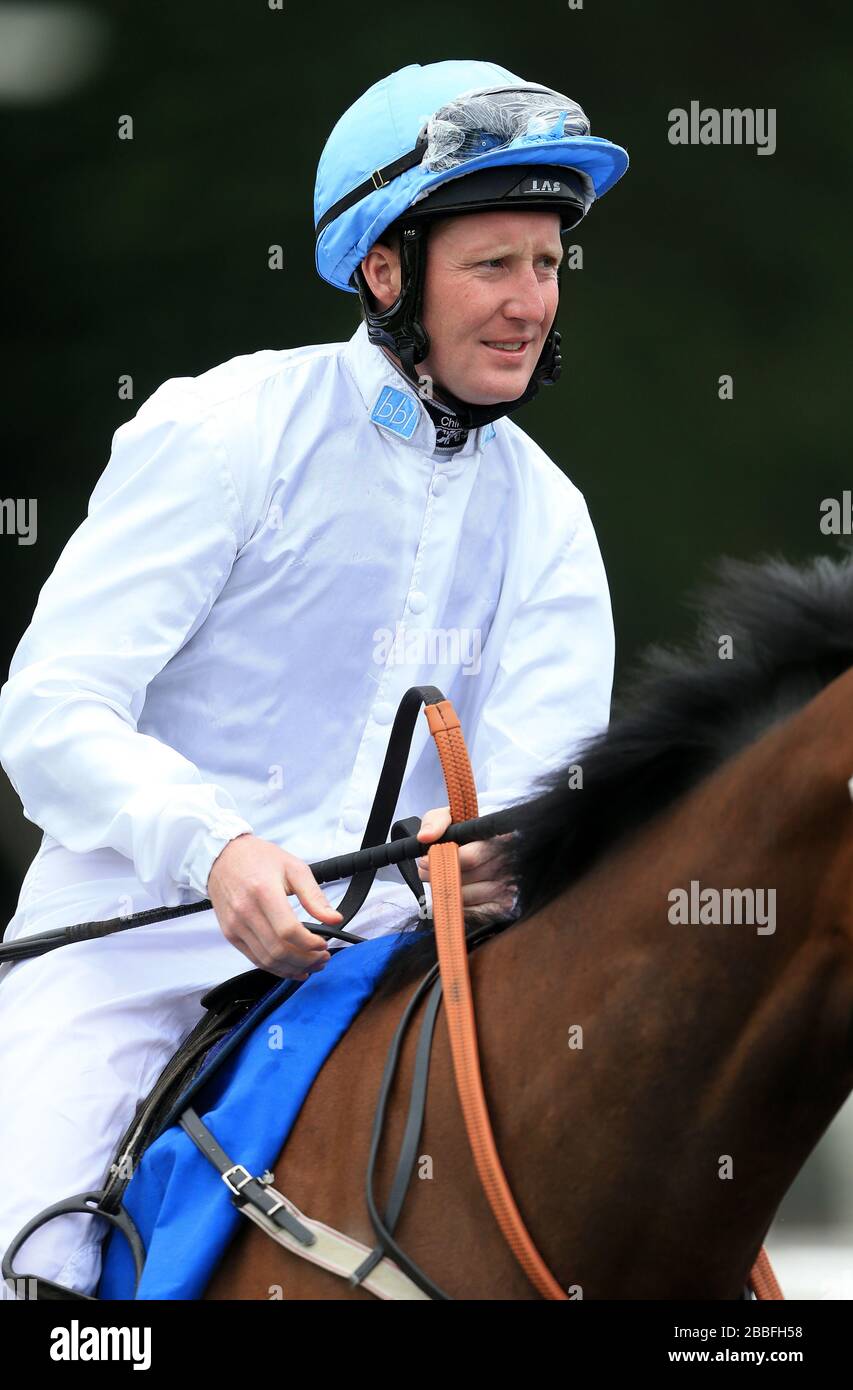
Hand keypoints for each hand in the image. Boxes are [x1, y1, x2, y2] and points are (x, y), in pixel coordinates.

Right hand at [207, 833, 342, 979]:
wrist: (223, 857)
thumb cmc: (258, 858)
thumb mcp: (293, 868)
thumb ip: (314, 896)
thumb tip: (335, 919)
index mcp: (264, 892)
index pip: (288, 931)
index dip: (309, 944)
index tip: (323, 944)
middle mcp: (246, 911)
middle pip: (278, 950)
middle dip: (306, 960)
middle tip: (322, 958)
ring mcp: (235, 925)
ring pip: (267, 960)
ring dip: (293, 968)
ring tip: (312, 964)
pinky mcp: (230, 934)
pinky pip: (254, 959)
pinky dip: (276, 968)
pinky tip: (292, 967)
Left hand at [415, 806, 516, 918]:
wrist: (485, 846)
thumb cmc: (466, 831)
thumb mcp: (450, 817)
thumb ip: (436, 822)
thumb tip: (425, 837)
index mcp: (497, 839)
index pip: (472, 857)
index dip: (445, 861)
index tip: (425, 860)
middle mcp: (506, 864)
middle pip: (466, 880)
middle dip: (439, 877)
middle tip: (425, 872)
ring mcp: (507, 886)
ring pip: (467, 897)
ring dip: (444, 893)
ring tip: (435, 881)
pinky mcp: (504, 906)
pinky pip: (475, 913)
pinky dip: (457, 908)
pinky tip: (449, 898)